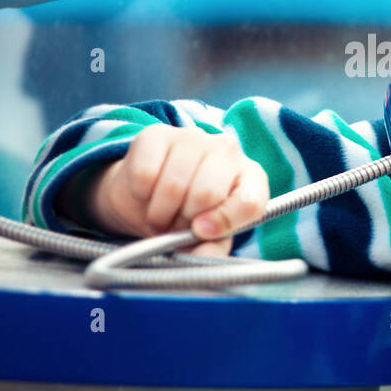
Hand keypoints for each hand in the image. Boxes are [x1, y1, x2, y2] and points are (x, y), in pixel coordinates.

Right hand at [86, 125, 269, 253]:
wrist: (147, 195)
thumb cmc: (188, 216)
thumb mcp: (207, 239)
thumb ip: (212, 250)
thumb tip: (204, 257)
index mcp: (250, 178)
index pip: (249, 203)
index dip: (223, 223)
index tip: (201, 232)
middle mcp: (227, 150)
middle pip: (207, 194)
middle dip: (184, 220)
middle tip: (175, 224)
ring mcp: (192, 137)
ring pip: (173, 186)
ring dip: (159, 213)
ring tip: (160, 214)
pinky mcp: (156, 133)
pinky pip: (145, 174)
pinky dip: (140, 194)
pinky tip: (147, 192)